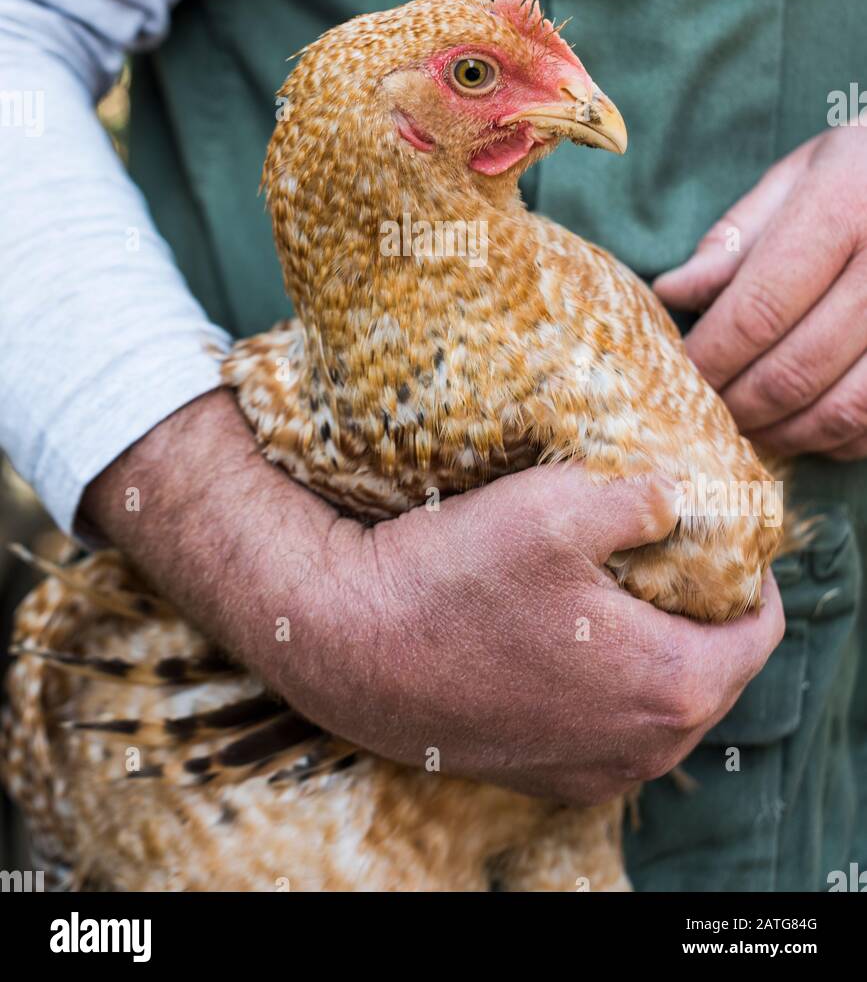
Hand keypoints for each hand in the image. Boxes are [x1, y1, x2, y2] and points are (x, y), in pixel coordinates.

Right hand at [84, 409, 782, 804]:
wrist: (344, 645)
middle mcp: (641, 749)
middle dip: (701, 613)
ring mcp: (590, 772)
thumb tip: (677, 494)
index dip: (747, 576)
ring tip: (616, 591)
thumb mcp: (555, 506)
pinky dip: (607, 684)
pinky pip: (606, 728)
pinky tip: (565, 636)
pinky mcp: (541, 777)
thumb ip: (641, 498)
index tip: (718, 536)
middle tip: (669, 555)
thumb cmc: (450, 579)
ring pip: (659, 704)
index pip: (758, 632)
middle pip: (713, 673)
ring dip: (653, 649)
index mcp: (669, 685)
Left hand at [655, 125, 866, 459]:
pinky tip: (807, 427)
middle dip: (739, 403)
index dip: (712, 355)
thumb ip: (737, 236)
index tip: (680, 372)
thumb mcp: (802, 173)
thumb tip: (672, 291)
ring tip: (749, 428)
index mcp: (845, 207)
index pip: (759, 308)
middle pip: (797, 367)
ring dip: (786, 433)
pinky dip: (838, 439)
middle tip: (706, 410)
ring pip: (844, 408)